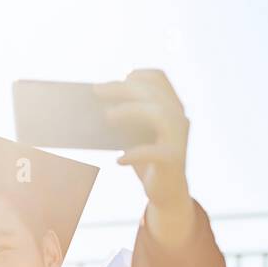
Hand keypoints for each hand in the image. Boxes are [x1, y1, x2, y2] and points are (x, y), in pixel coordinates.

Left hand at [96, 70, 195, 245]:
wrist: (165, 191)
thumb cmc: (144, 159)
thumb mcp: (130, 134)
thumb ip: (120, 119)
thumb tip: (89, 108)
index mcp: (170, 105)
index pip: (157, 78)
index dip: (133, 75)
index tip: (107, 82)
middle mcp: (178, 117)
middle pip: (153, 93)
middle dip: (123, 89)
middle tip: (96, 92)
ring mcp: (178, 138)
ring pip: (160, 115)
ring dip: (131, 111)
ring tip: (107, 117)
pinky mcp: (174, 159)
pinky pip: (156, 152)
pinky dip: (136, 153)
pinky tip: (119, 160)